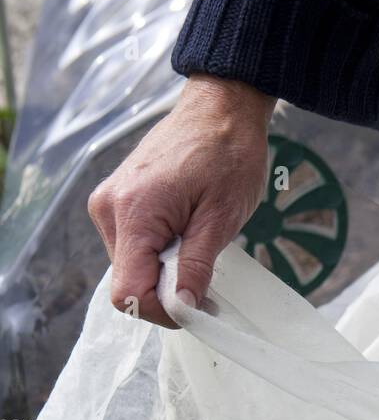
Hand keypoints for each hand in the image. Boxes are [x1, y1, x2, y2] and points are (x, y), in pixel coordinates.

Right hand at [88, 75, 274, 327]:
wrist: (220, 108)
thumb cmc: (227, 154)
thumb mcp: (221, 219)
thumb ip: (196, 267)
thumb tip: (183, 309)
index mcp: (133, 213)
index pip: (128, 293)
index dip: (163, 311)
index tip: (198, 307)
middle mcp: (109, 209)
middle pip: (128, 282)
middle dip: (166, 290)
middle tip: (205, 275)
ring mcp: (109, 204)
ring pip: (131, 268)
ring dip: (164, 272)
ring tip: (196, 245)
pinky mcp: (117, 201)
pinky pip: (133, 247)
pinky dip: (158, 255)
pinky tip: (184, 237)